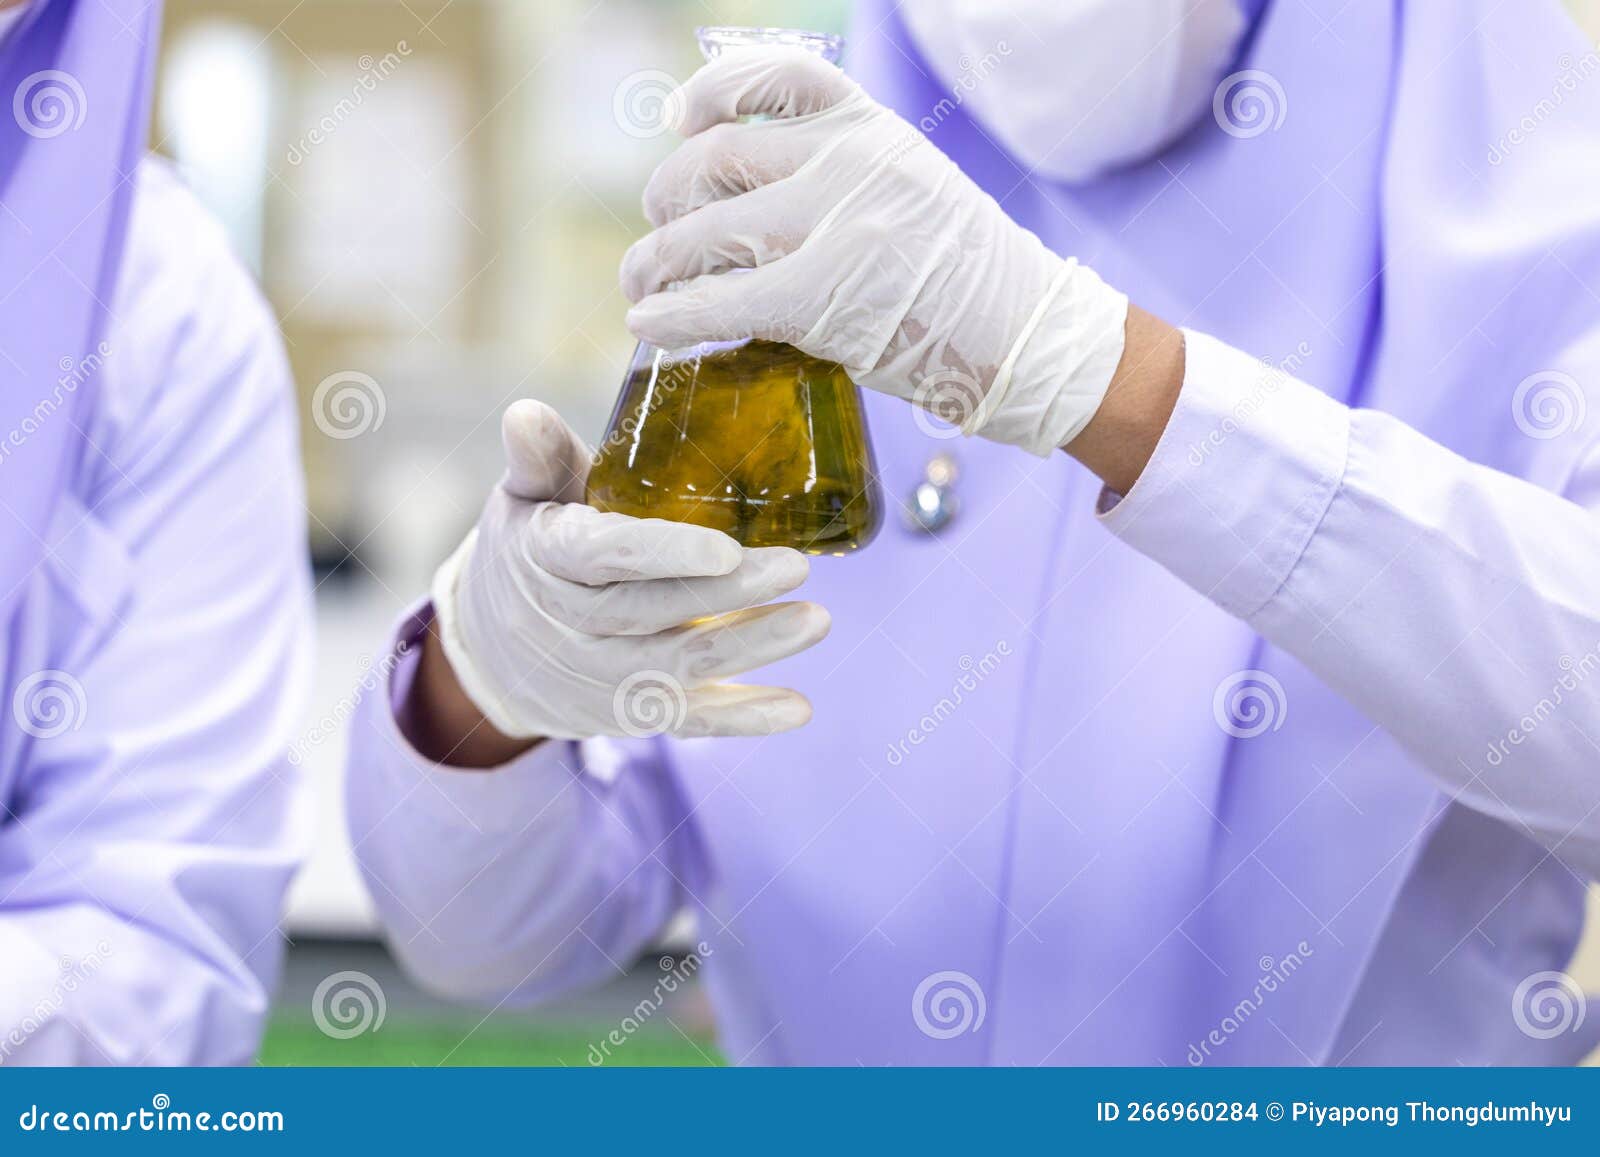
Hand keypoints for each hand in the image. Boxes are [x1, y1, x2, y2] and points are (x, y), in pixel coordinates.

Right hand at [426, 400, 828, 746]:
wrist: (491, 653)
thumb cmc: (529, 551)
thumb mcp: (523, 499)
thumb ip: (540, 458)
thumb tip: (526, 412)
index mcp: (546, 560)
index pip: (603, 557)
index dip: (664, 554)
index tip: (725, 546)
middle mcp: (568, 628)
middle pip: (650, 613)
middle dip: (728, 593)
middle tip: (796, 567)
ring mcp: (598, 678)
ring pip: (677, 667)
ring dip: (749, 648)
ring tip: (815, 620)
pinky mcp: (627, 713)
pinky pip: (687, 720)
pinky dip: (743, 718)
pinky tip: (798, 709)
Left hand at [620, 46, 1130, 457]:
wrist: (1030, 339)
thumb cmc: (967, 277)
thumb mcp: (914, 187)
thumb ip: (841, 175)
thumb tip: (741, 197)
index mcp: (872, 128)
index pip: (775, 77)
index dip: (712, 92)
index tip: (680, 123)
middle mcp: (848, 163)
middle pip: (714, 160)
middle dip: (668, 198)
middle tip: (659, 235)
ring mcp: (834, 228)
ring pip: (705, 232)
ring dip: (654, 261)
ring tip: (641, 286)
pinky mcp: (821, 300)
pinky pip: (720, 301)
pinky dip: (671, 315)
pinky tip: (648, 325)